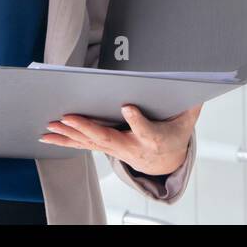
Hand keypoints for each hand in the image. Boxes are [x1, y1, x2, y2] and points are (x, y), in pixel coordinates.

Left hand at [39, 103, 201, 175]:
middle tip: (68, 117)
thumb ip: (191, 105)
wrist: (166, 162)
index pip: (144, 129)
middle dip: (87, 128)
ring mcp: (116, 150)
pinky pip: (83, 145)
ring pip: (90, 143)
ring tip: (50, 127)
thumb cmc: (173, 135)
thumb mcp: (186, 121)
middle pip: (107, 138)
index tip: (127, 106)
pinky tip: (48, 137)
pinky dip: (65, 141)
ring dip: (69, 135)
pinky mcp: (106, 148)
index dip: (136, 119)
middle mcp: (131, 147)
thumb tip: (198, 85)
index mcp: (152, 138)